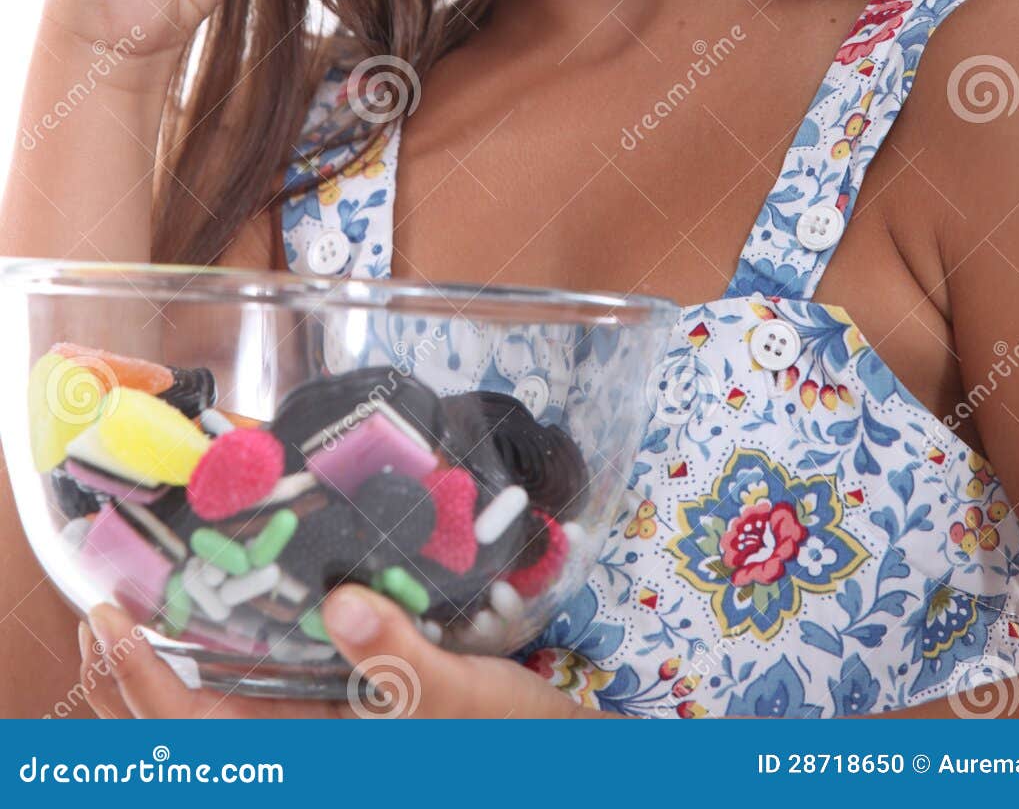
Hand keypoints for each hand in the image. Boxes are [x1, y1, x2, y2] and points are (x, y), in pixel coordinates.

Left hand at [77, 586, 589, 719]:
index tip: (107, 619)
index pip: (197, 741)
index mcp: (317, 764)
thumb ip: (399, 658)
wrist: (563, 766)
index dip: (141, 686)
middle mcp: (307, 761)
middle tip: (102, 606)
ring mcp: (322, 748)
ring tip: (141, 616)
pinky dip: (226, 676)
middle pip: (190, 741)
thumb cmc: (516, 746)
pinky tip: (226, 631)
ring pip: (219, 729)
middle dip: (133, 682)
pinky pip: (261, 713)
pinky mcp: (344, 731)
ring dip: (169, 681)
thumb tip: (342, 606)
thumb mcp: (462, 698)